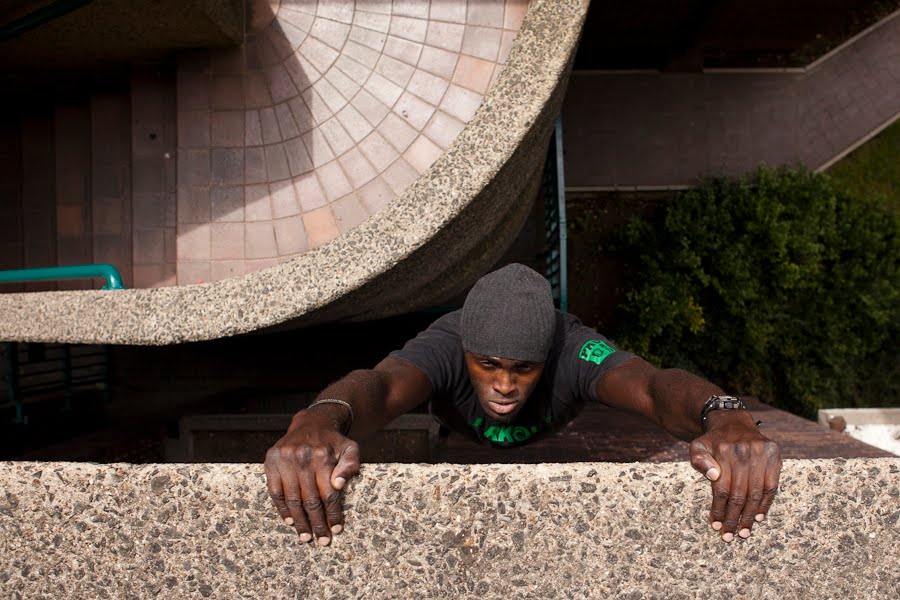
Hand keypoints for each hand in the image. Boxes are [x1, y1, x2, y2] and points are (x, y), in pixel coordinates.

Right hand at [264, 406, 359, 544]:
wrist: (312, 423)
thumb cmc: (333, 442)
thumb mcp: (350, 448)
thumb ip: (350, 464)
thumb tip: (339, 484)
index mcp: (323, 456)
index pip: (329, 493)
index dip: (333, 514)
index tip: (337, 530)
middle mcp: (302, 457)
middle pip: (310, 499)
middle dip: (317, 523)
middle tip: (322, 540)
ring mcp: (284, 459)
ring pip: (292, 498)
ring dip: (299, 521)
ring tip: (306, 536)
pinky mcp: (271, 461)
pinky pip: (275, 491)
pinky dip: (282, 508)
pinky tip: (290, 521)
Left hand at [689, 410, 781, 541]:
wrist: (733, 423)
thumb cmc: (713, 442)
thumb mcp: (697, 447)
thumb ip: (699, 461)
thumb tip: (713, 476)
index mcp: (722, 450)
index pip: (721, 488)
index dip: (719, 509)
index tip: (716, 526)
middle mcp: (743, 451)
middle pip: (739, 493)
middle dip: (733, 518)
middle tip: (729, 535)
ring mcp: (761, 452)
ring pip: (756, 492)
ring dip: (750, 516)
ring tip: (743, 532)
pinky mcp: (774, 454)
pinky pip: (772, 486)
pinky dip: (766, 504)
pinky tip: (758, 517)